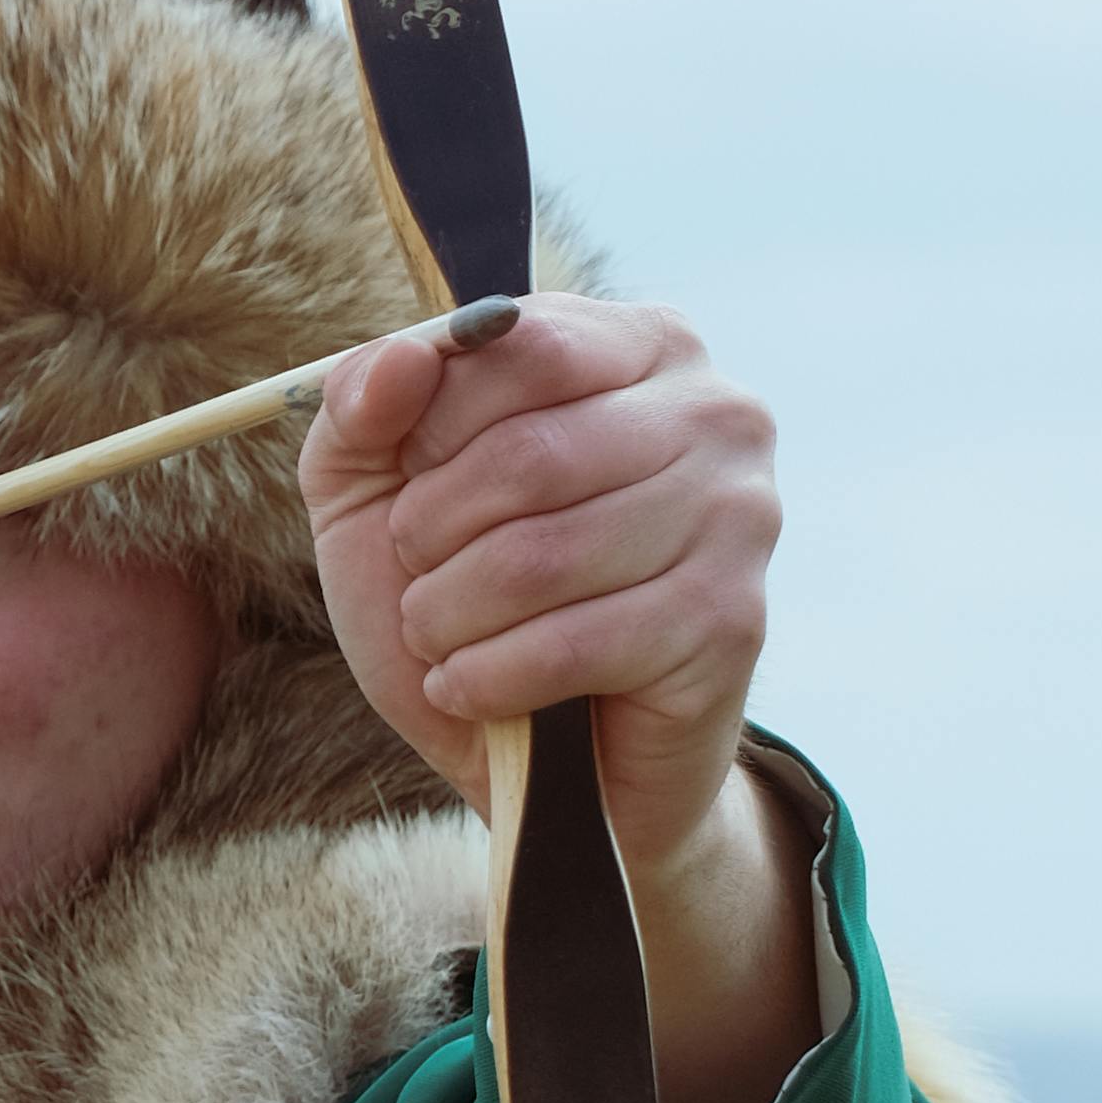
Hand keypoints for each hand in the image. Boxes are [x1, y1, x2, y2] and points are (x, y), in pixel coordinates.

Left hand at [301, 296, 778, 870]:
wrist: (561, 761)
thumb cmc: (473, 595)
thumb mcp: (381, 486)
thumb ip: (364, 405)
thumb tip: (402, 361)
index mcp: (643, 345)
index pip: (517, 342)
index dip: (430, 427)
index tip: (416, 481)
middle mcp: (715, 411)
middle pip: (525, 456)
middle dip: (430, 535)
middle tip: (424, 578)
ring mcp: (737, 515)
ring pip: (539, 557)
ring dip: (448, 616)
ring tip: (444, 638)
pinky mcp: (729, 621)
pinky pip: (569, 644)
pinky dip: (485, 678)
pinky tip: (471, 688)